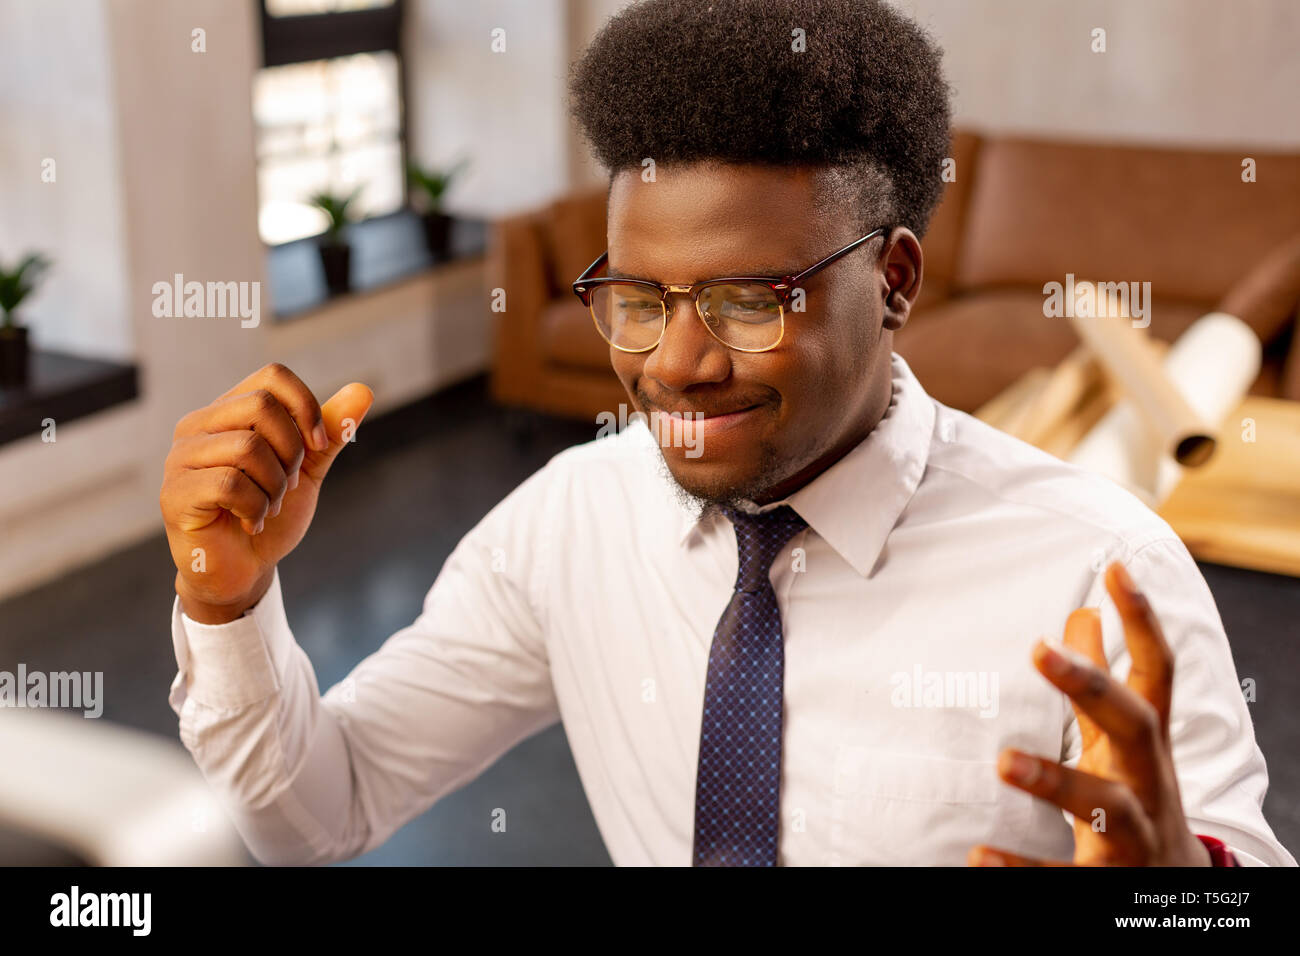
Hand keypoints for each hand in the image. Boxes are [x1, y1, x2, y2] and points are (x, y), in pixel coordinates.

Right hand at [160, 363, 373, 623]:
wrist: (244, 570)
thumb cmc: (270, 514)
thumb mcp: (308, 469)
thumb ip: (330, 432)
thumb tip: (364, 391)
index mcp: (227, 412)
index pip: (273, 377)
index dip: (307, 407)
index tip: (319, 447)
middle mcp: (197, 426)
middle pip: (263, 405)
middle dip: (292, 452)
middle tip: (288, 486)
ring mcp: (179, 458)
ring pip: (249, 448)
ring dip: (275, 487)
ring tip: (267, 508)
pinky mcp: (174, 493)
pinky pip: (230, 484)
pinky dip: (256, 509)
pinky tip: (251, 524)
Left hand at [969, 562, 1211, 865]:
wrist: (1174, 898)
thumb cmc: (1137, 801)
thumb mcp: (1121, 743)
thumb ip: (1097, 685)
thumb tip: (1081, 615)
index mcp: (1145, 745)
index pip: (1155, 674)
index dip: (1142, 621)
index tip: (1114, 568)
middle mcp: (1147, 785)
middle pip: (1136, 727)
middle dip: (1093, 686)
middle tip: (1038, 648)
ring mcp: (1133, 837)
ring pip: (1107, 809)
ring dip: (1057, 782)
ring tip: (1004, 761)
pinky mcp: (1105, 884)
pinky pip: (1064, 880)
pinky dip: (1023, 868)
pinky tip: (978, 854)